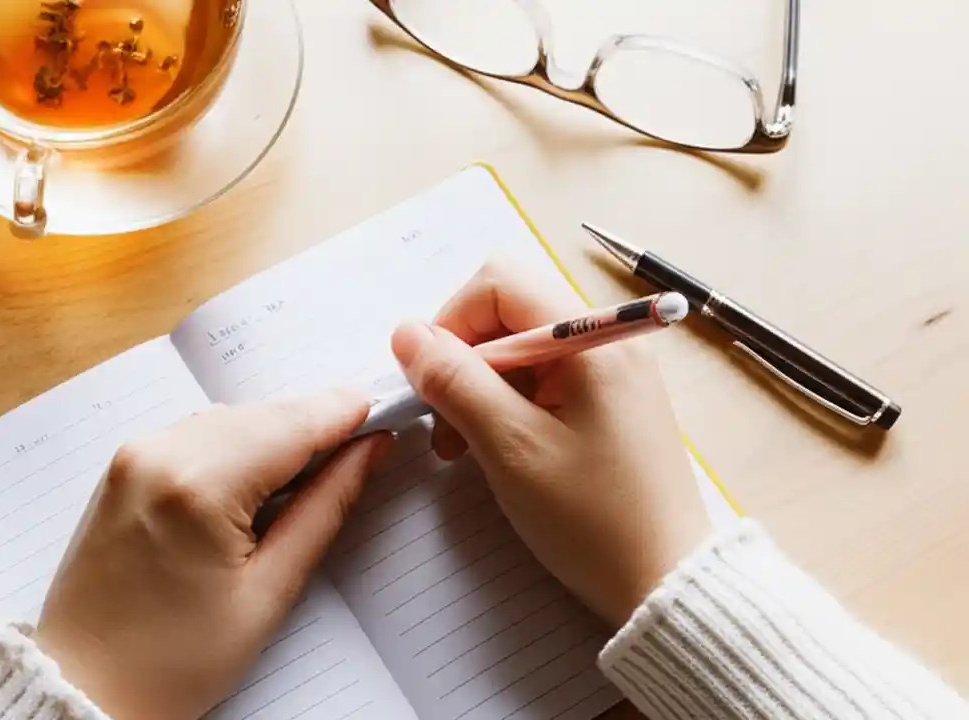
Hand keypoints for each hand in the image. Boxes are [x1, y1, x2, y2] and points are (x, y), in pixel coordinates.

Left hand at [36, 391, 392, 719]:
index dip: (345, 413)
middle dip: (315, 422)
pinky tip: (260, 476)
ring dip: (276, 433)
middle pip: (263, 414)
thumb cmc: (172, 662)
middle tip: (363, 443)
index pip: (293, 424)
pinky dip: (238, 442)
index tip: (385, 411)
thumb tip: (367, 453)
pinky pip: (197, 432)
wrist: (83, 684)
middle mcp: (160, 454)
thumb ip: (324, 510)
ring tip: (314, 470)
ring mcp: (135, 455)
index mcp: (198, 487)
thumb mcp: (268, 593)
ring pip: (231, 418)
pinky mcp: (124, 465)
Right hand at [390, 260, 709, 625]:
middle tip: (444, 423)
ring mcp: (610, 372)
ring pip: (519, 350)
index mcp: (592, 338)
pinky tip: (494, 450)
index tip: (431, 379)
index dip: (452, 322)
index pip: (499, 283)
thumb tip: (407, 333)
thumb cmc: (594, 520)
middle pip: (507, 313)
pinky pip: (542, 380)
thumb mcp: (510, 447)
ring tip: (462, 447)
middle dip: (463, 360)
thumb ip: (455, 381)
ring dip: (479, 389)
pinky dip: (506, 407)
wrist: (665, 583)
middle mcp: (606, 340)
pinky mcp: (608, 404)